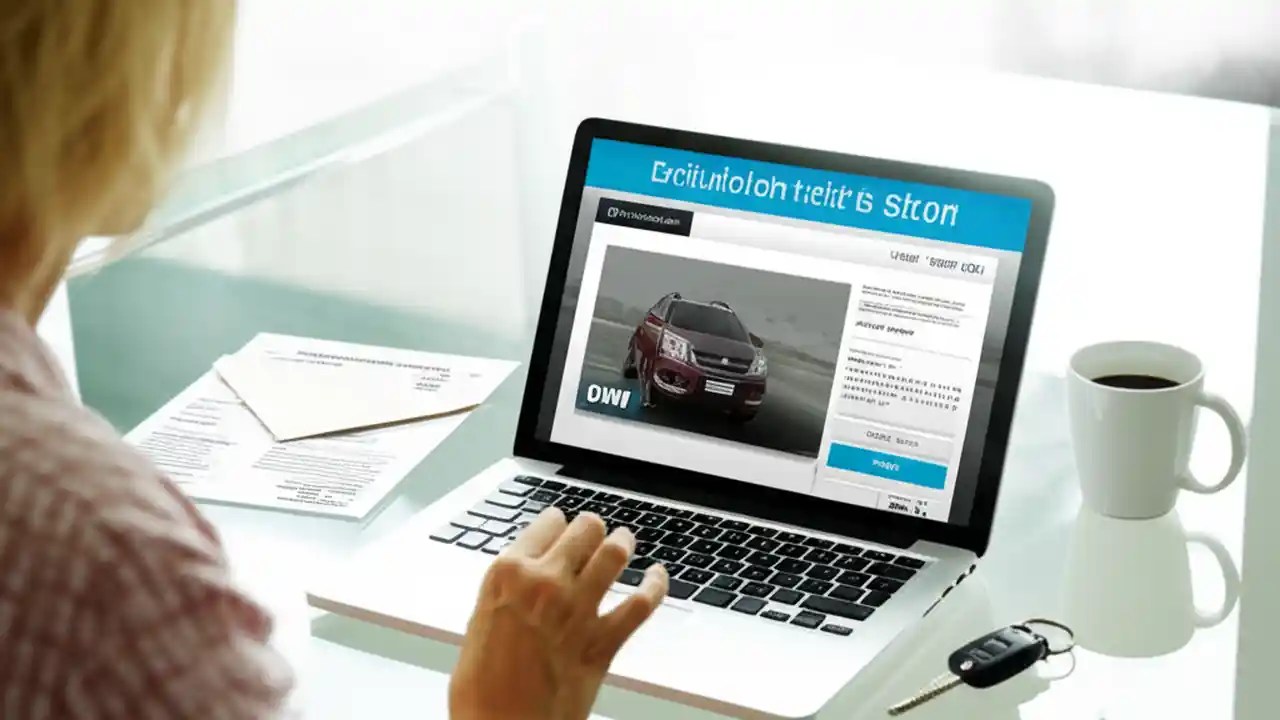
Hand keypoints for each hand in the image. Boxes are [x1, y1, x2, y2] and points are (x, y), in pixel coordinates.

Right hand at [449, 509, 667, 719]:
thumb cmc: (481, 691)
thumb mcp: (479, 624)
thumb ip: (506, 596)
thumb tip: (522, 584)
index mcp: (508, 575)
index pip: (546, 523)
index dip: (559, 523)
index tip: (563, 525)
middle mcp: (545, 584)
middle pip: (586, 529)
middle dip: (593, 530)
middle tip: (595, 534)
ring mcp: (578, 610)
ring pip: (615, 553)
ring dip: (623, 544)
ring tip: (624, 543)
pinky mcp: (603, 642)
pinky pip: (641, 603)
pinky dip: (655, 585)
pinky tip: (657, 577)